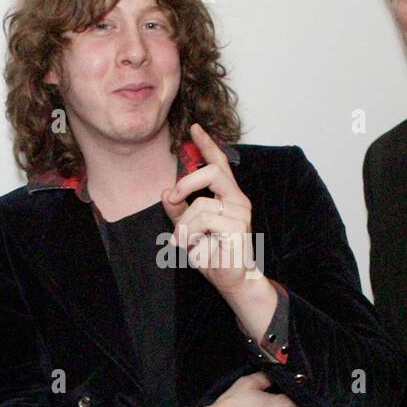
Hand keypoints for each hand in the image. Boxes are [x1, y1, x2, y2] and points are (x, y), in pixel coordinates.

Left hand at [162, 124, 257, 297]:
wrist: (232, 279)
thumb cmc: (213, 253)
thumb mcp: (188, 229)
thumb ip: (178, 211)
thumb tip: (165, 192)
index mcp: (228, 196)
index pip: (219, 164)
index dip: (207, 145)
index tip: (195, 128)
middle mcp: (237, 200)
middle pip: (212, 172)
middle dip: (187, 182)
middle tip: (173, 197)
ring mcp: (241, 213)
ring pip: (200, 205)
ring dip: (185, 226)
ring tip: (187, 242)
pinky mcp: (239, 228)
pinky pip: (205, 222)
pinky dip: (192, 235)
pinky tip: (198, 247)